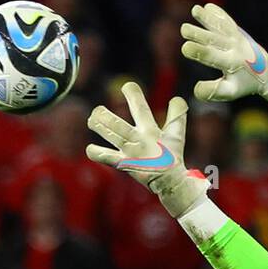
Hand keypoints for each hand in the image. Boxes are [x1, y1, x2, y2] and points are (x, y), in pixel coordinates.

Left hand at [85, 82, 207, 218]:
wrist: (170, 182)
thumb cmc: (171, 156)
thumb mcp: (176, 134)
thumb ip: (177, 115)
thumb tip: (177, 99)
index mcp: (151, 131)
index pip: (141, 109)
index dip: (133, 95)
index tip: (127, 86)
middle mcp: (139, 141)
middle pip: (119, 125)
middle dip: (106, 117)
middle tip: (97, 110)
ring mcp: (130, 153)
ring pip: (112, 137)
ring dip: (100, 127)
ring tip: (91, 120)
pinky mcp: (124, 164)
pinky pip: (107, 158)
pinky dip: (97, 153)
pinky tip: (90, 149)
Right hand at [179, 2, 267, 108]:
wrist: (266, 72)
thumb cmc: (244, 84)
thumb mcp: (231, 91)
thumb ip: (213, 91)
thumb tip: (196, 89)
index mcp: (231, 64)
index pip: (212, 57)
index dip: (199, 52)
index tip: (185, 47)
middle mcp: (235, 48)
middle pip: (214, 40)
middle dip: (199, 34)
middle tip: (183, 29)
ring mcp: (237, 38)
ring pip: (221, 27)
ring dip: (208, 18)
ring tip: (195, 10)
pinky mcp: (238, 32)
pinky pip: (227, 22)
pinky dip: (219, 14)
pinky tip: (208, 7)